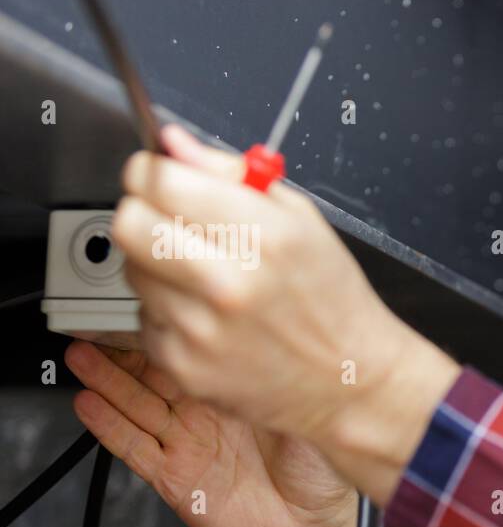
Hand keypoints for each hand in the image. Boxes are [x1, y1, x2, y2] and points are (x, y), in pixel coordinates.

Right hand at [64, 341, 402, 526]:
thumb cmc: (324, 472)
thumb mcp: (304, 409)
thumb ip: (272, 378)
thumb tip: (259, 335)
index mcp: (238, 394)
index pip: (194, 356)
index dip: (168, 332)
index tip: (145, 305)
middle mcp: (208, 416)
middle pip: (155, 375)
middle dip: (124, 348)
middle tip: (95, 320)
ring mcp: (189, 445)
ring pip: (137, 406)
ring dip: (107, 381)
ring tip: (80, 355)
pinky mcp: (176, 478)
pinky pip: (136, 449)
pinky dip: (110, 427)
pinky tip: (88, 404)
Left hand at [109, 125, 458, 503]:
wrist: (350, 381)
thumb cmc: (332, 302)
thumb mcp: (303, 222)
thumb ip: (233, 177)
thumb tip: (175, 145)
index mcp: (264, 235)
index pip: (161, 180)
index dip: (152, 171)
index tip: (158, 177)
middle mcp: (229, 283)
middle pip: (128, 223)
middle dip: (143, 213)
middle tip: (168, 223)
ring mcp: (201, 330)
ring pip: (132, 270)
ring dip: (158, 267)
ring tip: (205, 280)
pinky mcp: (184, 367)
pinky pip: (145, 319)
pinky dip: (170, 314)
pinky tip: (210, 320)